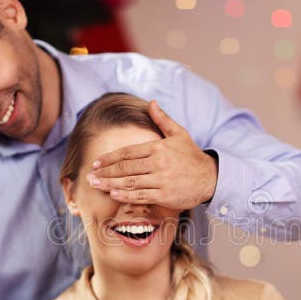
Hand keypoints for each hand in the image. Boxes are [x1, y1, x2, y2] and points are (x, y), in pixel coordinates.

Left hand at [88, 100, 217, 208]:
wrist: (210, 177)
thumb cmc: (192, 156)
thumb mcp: (179, 134)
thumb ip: (162, 119)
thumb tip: (151, 103)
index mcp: (158, 147)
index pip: (127, 152)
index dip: (109, 158)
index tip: (96, 162)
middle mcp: (158, 163)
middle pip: (125, 168)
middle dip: (105, 172)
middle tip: (89, 175)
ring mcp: (161, 180)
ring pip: (130, 182)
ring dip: (109, 184)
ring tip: (95, 185)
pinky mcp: (165, 195)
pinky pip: (141, 196)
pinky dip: (125, 196)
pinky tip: (113, 194)